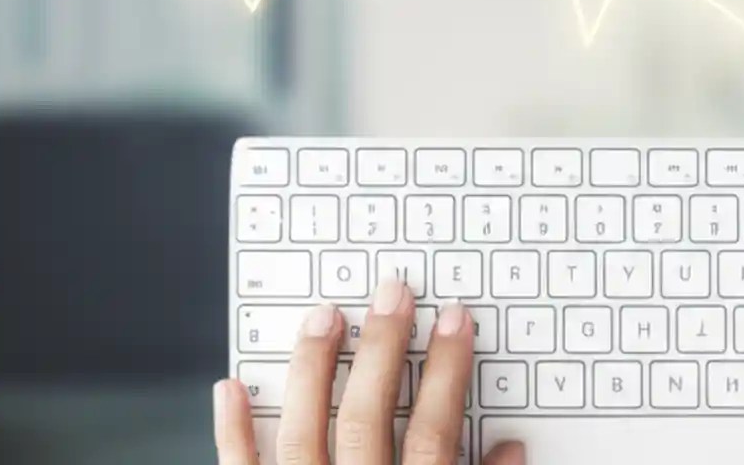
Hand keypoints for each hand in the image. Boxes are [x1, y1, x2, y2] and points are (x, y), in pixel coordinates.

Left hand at [212, 279, 522, 464]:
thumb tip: (511, 450)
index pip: (433, 431)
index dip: (447, 371)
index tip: (454, 319)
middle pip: (366, 418)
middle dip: (381, 350)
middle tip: (393, 294)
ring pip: (301, 433)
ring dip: (312, 371)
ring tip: (324, 317)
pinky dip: (233, 429)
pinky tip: (232, 385)